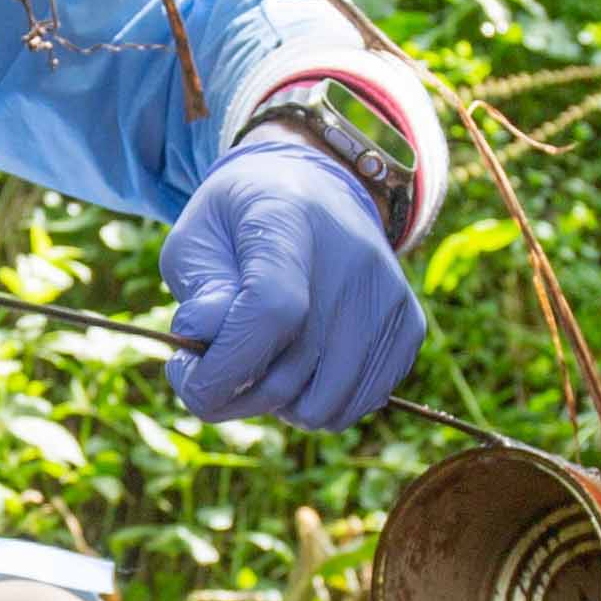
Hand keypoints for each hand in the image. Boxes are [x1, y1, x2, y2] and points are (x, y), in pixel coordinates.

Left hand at [162, 133, 421, 429]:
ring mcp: (388, 294)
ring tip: (264, 367)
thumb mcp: (198, 238)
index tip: (191, 379)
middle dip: (236, 395)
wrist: (314, 194)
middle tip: (216, 373)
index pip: (271, 310)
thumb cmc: (241, 225)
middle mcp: (353, 258)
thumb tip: (203, 337)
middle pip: (292, 371)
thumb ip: (197, 290)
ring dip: (280, 406)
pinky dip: (322, 403)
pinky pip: (360, 403)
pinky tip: (303, 367)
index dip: (225, 364)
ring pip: (326, 404)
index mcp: (289, 220)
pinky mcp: (409, 325)